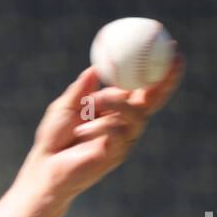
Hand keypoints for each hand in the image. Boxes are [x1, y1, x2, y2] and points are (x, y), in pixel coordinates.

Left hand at [19, 52, 183, 200]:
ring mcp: (123, 139)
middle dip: (165, 81)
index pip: (141, 87)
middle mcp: (125, 122)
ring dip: (117, 103)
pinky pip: (118, 134)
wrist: (45, 167)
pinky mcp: (116, 154)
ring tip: (95, 101)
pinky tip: (82, 130)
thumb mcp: (64, 106)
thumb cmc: (54, 137)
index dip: (156, 70)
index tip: (168, 48)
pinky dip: (101, 127)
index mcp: (115, 107)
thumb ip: (81, 90)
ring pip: (137, 115)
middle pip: (153, 101)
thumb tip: (95, 69)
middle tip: (171, 61)